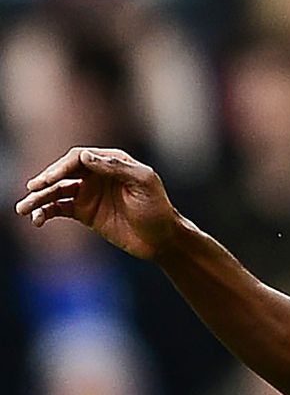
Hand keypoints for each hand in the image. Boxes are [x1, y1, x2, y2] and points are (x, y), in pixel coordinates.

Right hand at [15, 147, 181, 259]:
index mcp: (112, 162)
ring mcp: (89, 194)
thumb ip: (116, 168)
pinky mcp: (84, 212)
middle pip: (63, 172)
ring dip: (38, 199)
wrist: (162, 239)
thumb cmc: (157, 207)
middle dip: (45, 180)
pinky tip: (37, 221)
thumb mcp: (143, 183)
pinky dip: (45, 213)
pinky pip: (58, 209)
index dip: (62, 166)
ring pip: (56, 192)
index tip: (50, 179)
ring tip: (22, 209)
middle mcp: (97, 175)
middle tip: (32, 189)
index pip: (80, 158)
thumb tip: (85, 156)